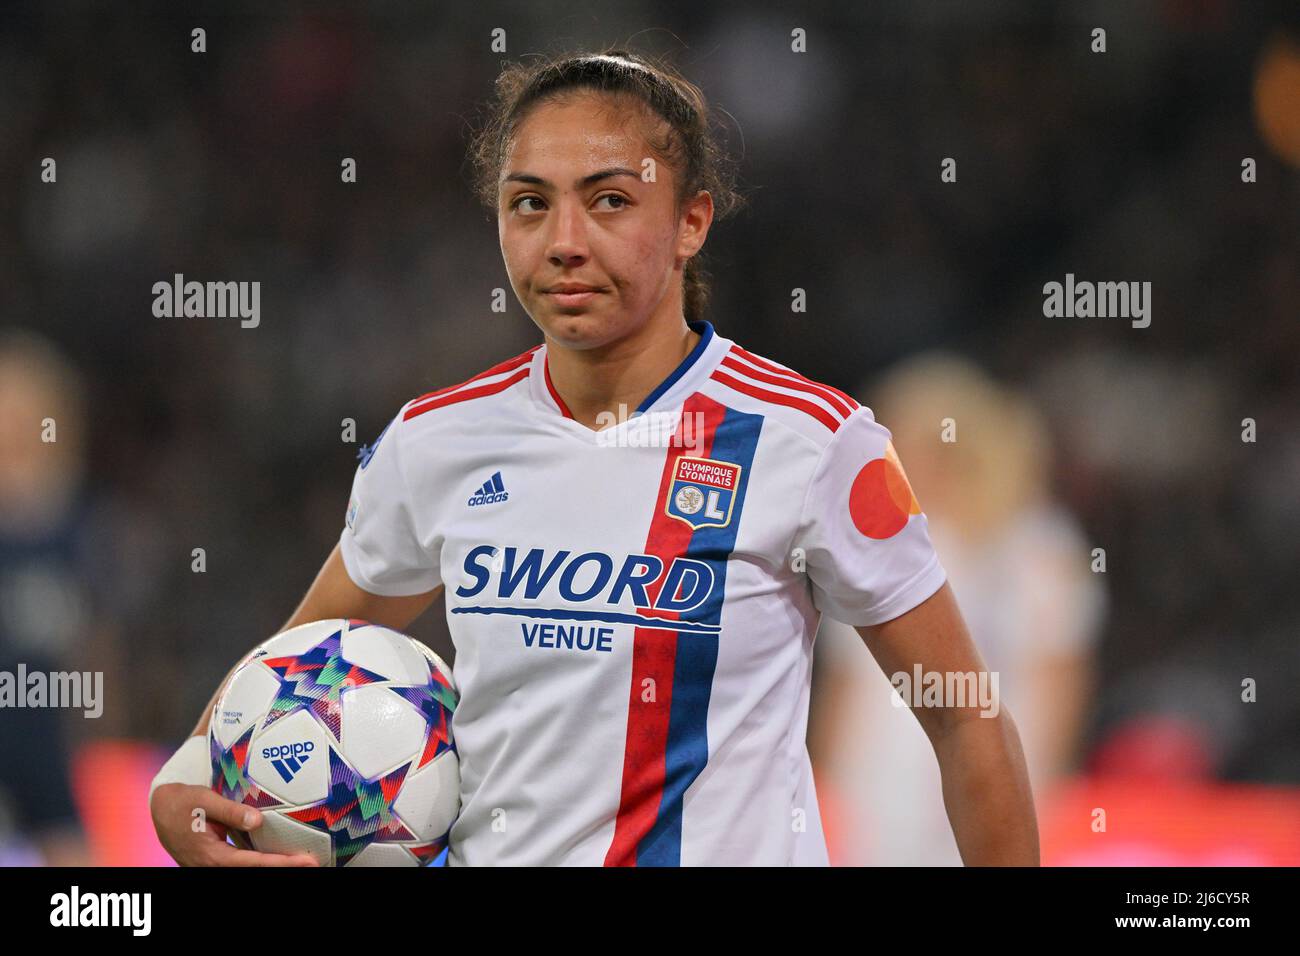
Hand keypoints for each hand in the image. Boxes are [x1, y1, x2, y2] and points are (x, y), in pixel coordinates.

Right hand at [150, 783, 319, 866]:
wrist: (159, 810)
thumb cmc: (182, 802)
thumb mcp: (204, 801)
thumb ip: (230, 811)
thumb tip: (258, 820)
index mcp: (212, 855)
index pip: (253, 864)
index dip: (280, 864)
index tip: (305, 861)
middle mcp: (214, 866)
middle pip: (255, 871)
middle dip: (284, 867)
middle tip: (314, 863)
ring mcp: (214, 866)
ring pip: (249, 868)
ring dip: (275, 865)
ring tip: (302, 860)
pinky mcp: (217, 861)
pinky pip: (243, 864)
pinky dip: (262, 862)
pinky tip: (281, 855)